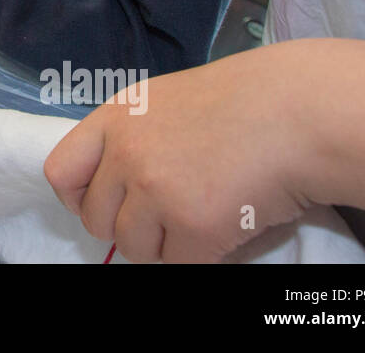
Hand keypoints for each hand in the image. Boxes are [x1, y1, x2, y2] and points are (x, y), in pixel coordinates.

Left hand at [43, 43, 319, 262]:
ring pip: (134, 248)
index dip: (79, 197)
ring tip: (203, 213)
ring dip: (164, 244)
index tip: (104, 203)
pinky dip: (202, 253)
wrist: (304, 112)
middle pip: (96, 220)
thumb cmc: (248, 103)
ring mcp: (155, 189)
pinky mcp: (192, 225)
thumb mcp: (168, 102)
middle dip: (129, 226)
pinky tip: (227, 221)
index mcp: (116, 117)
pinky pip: (178, 263)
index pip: (60, 172)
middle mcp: (125, 152)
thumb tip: (116, 187)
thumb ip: (134, 137)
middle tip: (168, 215)